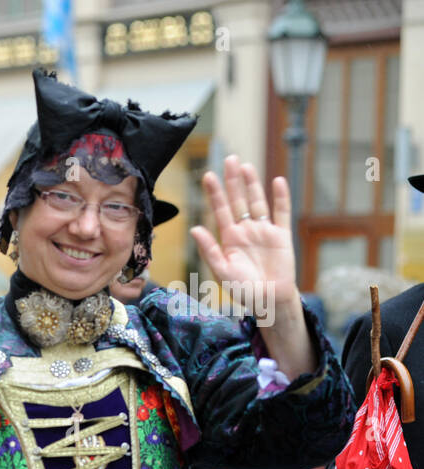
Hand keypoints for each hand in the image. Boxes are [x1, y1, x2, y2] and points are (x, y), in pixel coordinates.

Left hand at [192, 155, 298, 316]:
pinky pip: (282, 213)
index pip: (220, 210)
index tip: (208, 175)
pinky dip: (281, 198)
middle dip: (233, 181)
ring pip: (258, 202)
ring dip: (253, 184)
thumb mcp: (221, 271)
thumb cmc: (243, 290)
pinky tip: (277, 181)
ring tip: (246, 166)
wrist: (269, 301)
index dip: (214, 193)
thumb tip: (194, 228)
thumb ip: (209, 250)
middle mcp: (245, 231)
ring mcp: (264, 231)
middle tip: (229, 159)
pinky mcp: (282, 236)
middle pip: (238, 200)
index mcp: (229, 238)